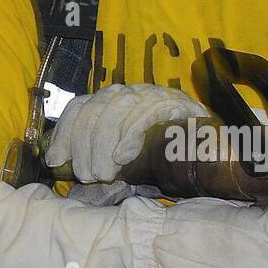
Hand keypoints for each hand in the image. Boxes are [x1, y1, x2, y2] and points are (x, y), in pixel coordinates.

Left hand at [44, 83, 204, 182]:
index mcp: (111, 101)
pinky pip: (146, 115)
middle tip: (88, 175)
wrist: (211, 151)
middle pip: (95, 109)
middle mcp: (129, 92)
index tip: (56, 160)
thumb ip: (93, 156)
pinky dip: (130, 136)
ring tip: (104, 173)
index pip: (79, 106)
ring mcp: (151, 95)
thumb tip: (58, 164)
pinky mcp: (174, 104)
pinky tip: (123, 157)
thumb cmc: (159, 158)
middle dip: (84, 145)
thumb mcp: (120, 159)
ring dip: (104, 146)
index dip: (65, 133)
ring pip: (117, 110)